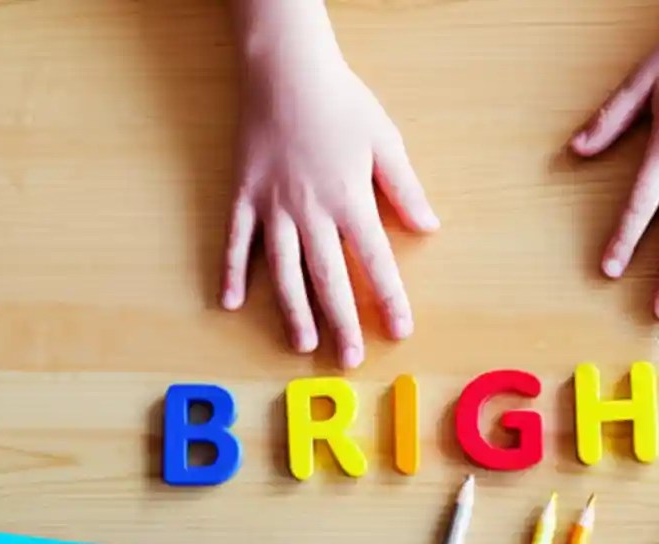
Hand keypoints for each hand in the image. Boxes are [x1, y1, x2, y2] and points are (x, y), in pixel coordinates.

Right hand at [222, 1, 438, 368]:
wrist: (285, 68)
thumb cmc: (340, 102)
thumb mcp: (385, 142)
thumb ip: (405, 189)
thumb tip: (429, 227)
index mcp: (350, 201)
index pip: (375, 262)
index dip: (389, 300)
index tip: (399, 332)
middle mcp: (311, 212)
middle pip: (328, 279)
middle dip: (342, 322)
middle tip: (350, 358)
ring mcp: (272, 207)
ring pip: (284, 271)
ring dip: (294, 311)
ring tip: (303, 343)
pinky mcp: (243, 195)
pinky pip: (236, 242)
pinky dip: (232, 273)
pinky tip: (229, 303)